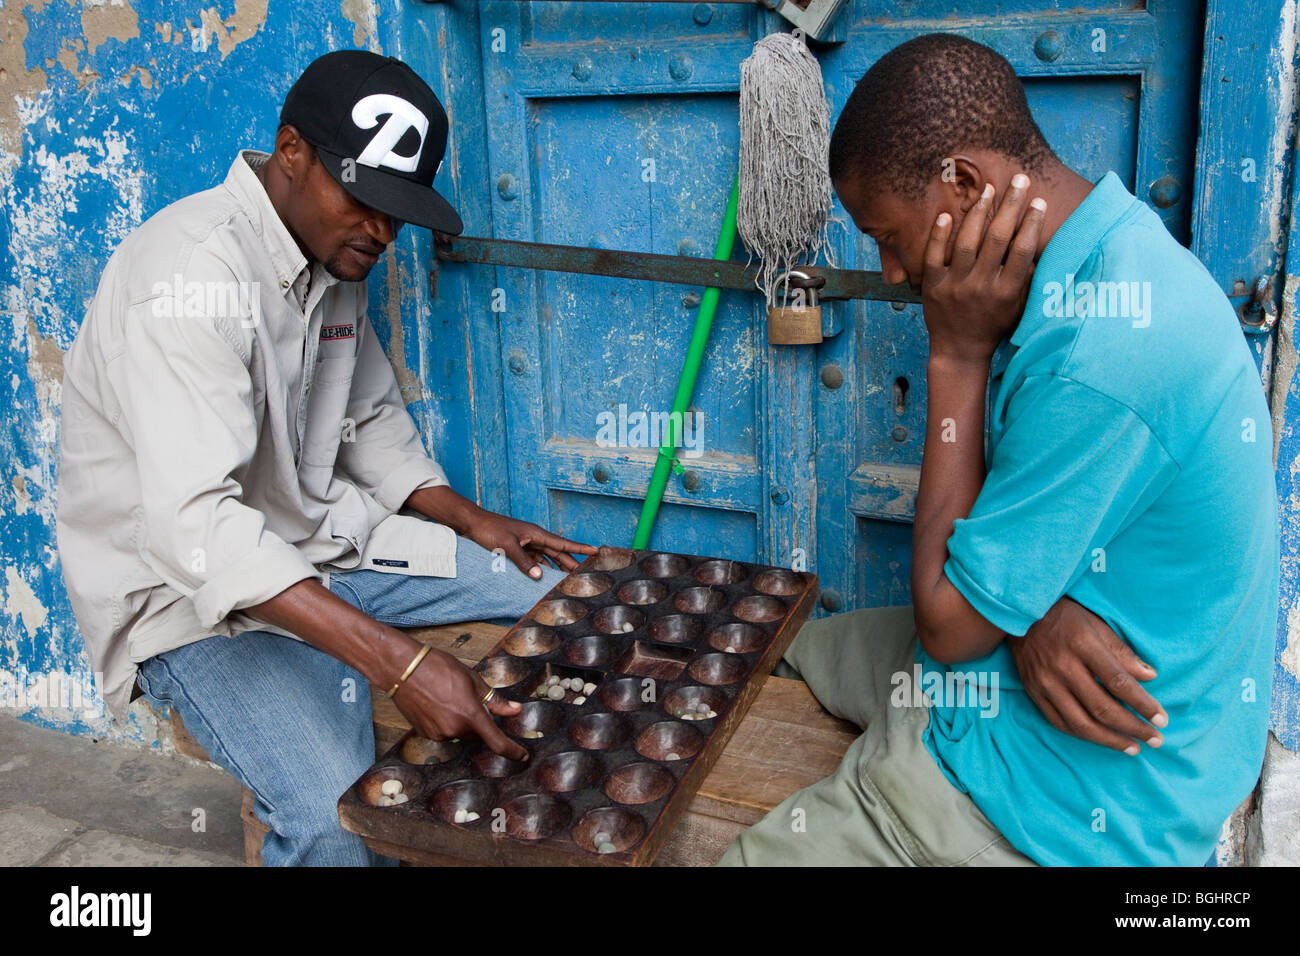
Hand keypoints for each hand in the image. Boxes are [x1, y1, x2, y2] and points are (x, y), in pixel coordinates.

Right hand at [393, 645, 529, 760]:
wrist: (403, 669)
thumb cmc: (438, 668)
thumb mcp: (473, 680)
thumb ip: (495, 700)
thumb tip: (515, 710)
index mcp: (470, 715)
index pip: (497, 742)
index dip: (513, 751)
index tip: (522, 755)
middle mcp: (455, 729)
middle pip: (477, 735)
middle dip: (480, 723)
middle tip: (471, 701)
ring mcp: (438, 734)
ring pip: (460, 733)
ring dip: (462, 722)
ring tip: (449, 697)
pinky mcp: (425, 734)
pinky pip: (445, 733)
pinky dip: (447, 723)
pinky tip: (438, 704)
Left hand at [464, 507, 597, 579]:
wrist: (471, 523)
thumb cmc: (489, 529)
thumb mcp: (506, 546)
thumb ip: (523, 562)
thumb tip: (540, 576)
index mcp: (536, 534)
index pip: (563, 543)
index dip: (580, 548)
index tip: (596, 551)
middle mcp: (534, 539)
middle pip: (558, 553)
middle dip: (571, 563)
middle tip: (585, 574)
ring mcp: (526, 544)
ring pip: (547, 558)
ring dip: (556, 568)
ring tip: (568, 580)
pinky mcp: (517, 550)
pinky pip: (534, 561)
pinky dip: (540, 570)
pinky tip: (543, 579)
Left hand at [921, 173, 1045, 363]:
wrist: (959, 350)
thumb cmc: (994, 324)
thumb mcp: (1019, 306)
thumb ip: (1029, 278)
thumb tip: (1046, 246)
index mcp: (1006, 292)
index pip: (1022, 251)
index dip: (1032, 224)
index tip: (1039, 201)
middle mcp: (981, 287)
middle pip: (997, 239)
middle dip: (1010, 206)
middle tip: (1019, 179)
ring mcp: (954, 286)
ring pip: (966, 242)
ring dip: (979, 212)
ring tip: (989, 190)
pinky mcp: (932, 286)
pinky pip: (934, 255)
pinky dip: (939, 235)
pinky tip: (947, 214)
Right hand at [1007, 596, 1168, 753]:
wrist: (1018, 616)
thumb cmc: (1065, 617)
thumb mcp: (1097, 625)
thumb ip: (1122, 653)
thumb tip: (1150, 677)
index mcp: (1083, 646)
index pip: (1119, 683)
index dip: (1143, 704)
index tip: (1162, 719)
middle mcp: (1063, 667)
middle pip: (1103, 708)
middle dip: (1133, 728)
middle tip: (1156, 740)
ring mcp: (1045, 683)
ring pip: (1081, 723)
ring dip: (1110, 740)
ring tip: (1133, 747)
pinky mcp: (1033, 693)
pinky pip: (1059, 722)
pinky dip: (1083, 735)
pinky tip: (1101, 739)